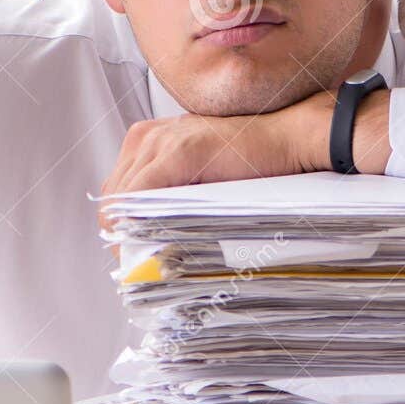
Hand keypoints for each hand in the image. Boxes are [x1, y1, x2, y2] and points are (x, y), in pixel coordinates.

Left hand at [97, 87, 392, 236]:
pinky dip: (142, 225)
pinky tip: (157, 247)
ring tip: (150, 263)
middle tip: (142, 267)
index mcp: (150, 140)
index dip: (121, 228)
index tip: (137, 257)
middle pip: (112, 197)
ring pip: (119, 201)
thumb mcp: (202, 179)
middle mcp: (147, 136)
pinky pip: (139, 196)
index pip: (117, 193)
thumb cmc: (256, 164)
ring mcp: (160, 141)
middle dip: (122, 235)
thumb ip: (174, 198)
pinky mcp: (179, 152)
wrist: (292, 138)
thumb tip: (151, 242)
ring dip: (130, 235)